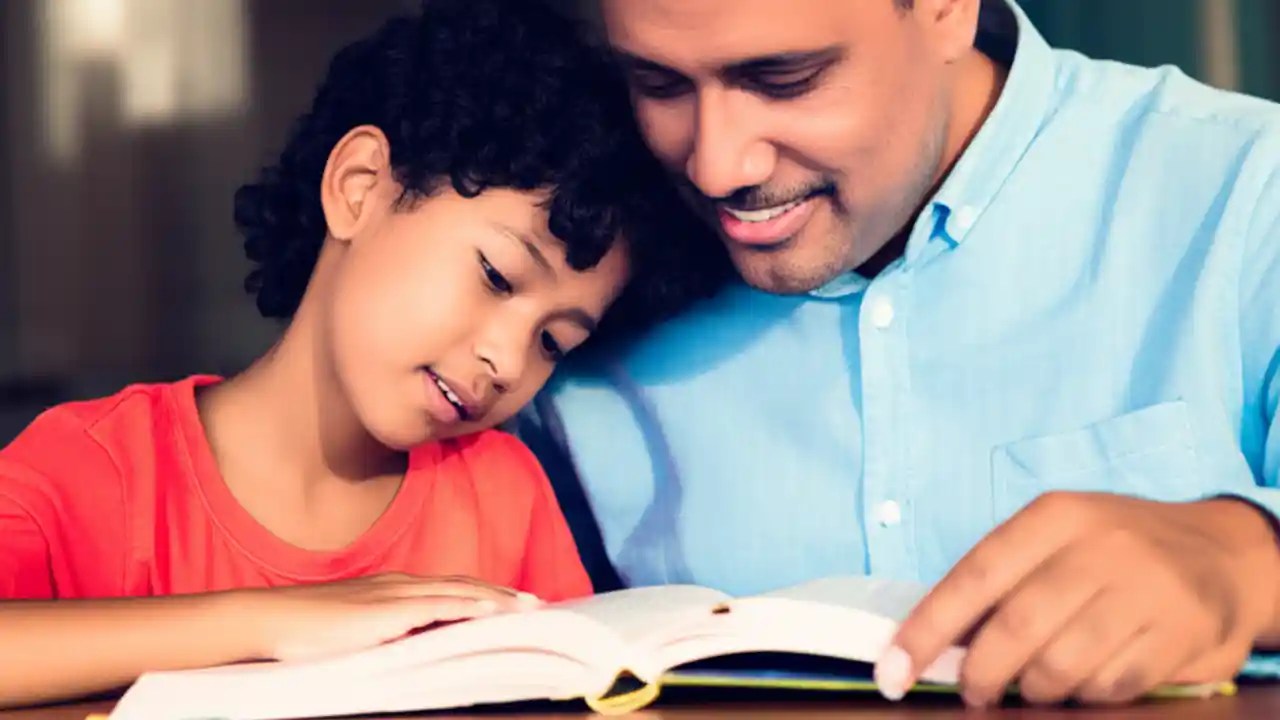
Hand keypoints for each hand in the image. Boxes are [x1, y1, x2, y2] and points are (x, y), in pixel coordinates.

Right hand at [233, 573, 540, 661]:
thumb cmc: (305, 631)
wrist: (272, 620)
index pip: (449, 587)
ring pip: (460, 591)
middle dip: (502, 593)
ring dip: (498, 598)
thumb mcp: (355, 631)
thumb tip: (407, 648)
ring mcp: (396, 595)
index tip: (513, 601)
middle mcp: (400, 585)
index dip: (483, 593)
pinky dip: (471, 606)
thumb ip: (384, 634)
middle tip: (537, 603)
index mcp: (392, 589)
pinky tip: (493, 611)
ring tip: (529, 608)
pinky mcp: (390, 611)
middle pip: (463, 584)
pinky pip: (440, 606)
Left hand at [875, 492, 1279, 705]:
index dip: (927, 629)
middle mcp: (1101, 547)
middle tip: (973, 692)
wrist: (1223, 553)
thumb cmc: (1115, 550)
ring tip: (1032, 686)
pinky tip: (1085, 682)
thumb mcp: (1058, 539)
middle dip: (980, 674)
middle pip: (1016, 629)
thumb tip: (930, 639)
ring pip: (1061, 667)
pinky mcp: (1184, 633)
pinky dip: (1086, 697)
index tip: (892, 671)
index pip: (974, 576)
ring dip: (1035, 691)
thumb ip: (1001, 580)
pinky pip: (1111, 688)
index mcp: (1055, 516)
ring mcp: (1147, 590)